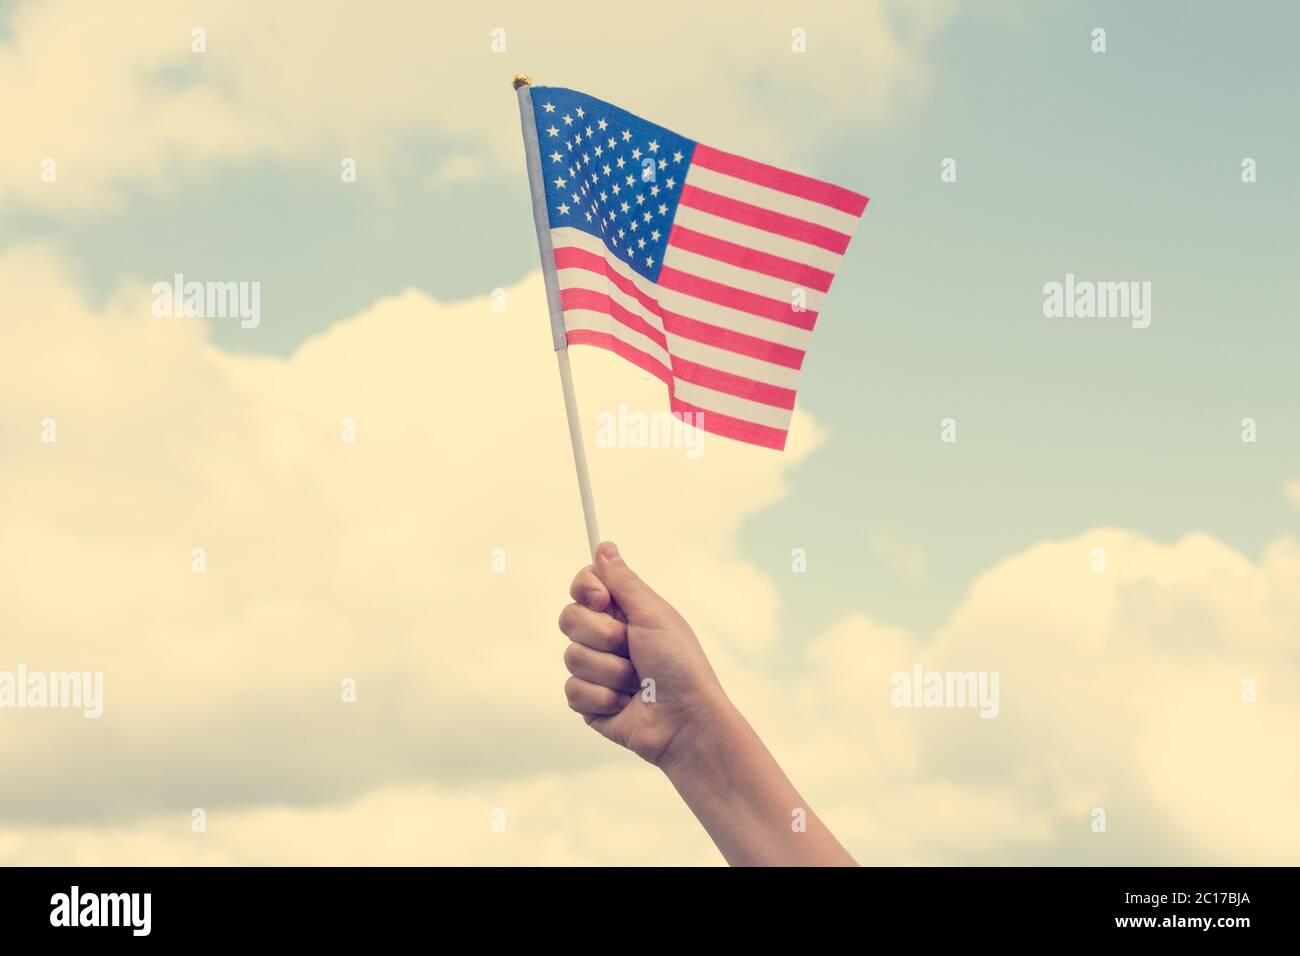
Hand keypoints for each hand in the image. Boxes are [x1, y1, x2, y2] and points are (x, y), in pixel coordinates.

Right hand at [559, 541, 731, 769]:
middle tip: (632, 648)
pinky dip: (603, 697)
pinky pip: (573, 690)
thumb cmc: (681, 666)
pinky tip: (625, 704)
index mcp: (624, 612)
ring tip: (637, 682)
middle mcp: (606, 637)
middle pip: (569, 618)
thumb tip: (604, 546)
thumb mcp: (654, 615)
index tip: (603, 600)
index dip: (587, 590)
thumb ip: (624, 582)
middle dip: (603, 636)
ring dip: (610, 671)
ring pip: (571, 657)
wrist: (686, 721)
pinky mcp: (589, 701)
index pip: (583, 586)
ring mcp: (596, 670)